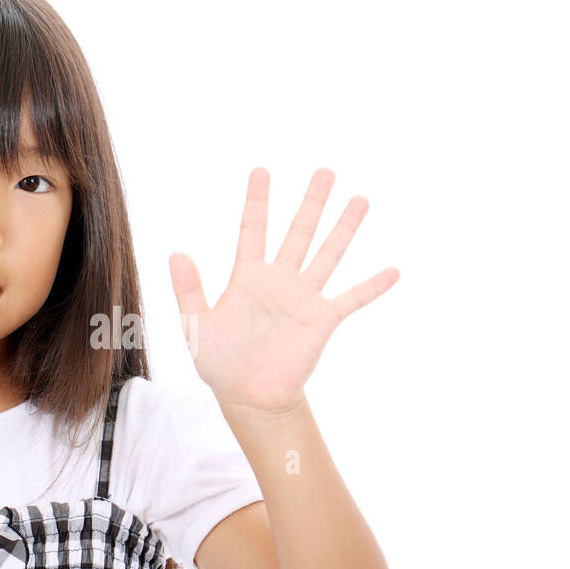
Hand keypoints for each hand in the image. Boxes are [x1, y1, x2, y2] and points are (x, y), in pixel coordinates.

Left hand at [168, 167, 398, 417]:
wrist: (249, 398)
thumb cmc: (221, 363)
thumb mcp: (196, 326)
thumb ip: (188, 290)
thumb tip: (175, 253)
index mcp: (248, 277)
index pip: (253, 230)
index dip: (257, 201)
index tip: (261, 170)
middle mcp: (279, 281)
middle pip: (298, 232)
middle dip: (312, 202)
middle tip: (325, 171)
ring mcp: (303, 299)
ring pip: (327, 255)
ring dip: (344, 228)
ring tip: (360, 200)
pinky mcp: (322, 321)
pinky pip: (352, 299)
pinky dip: (372, 286)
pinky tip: (394, 270)